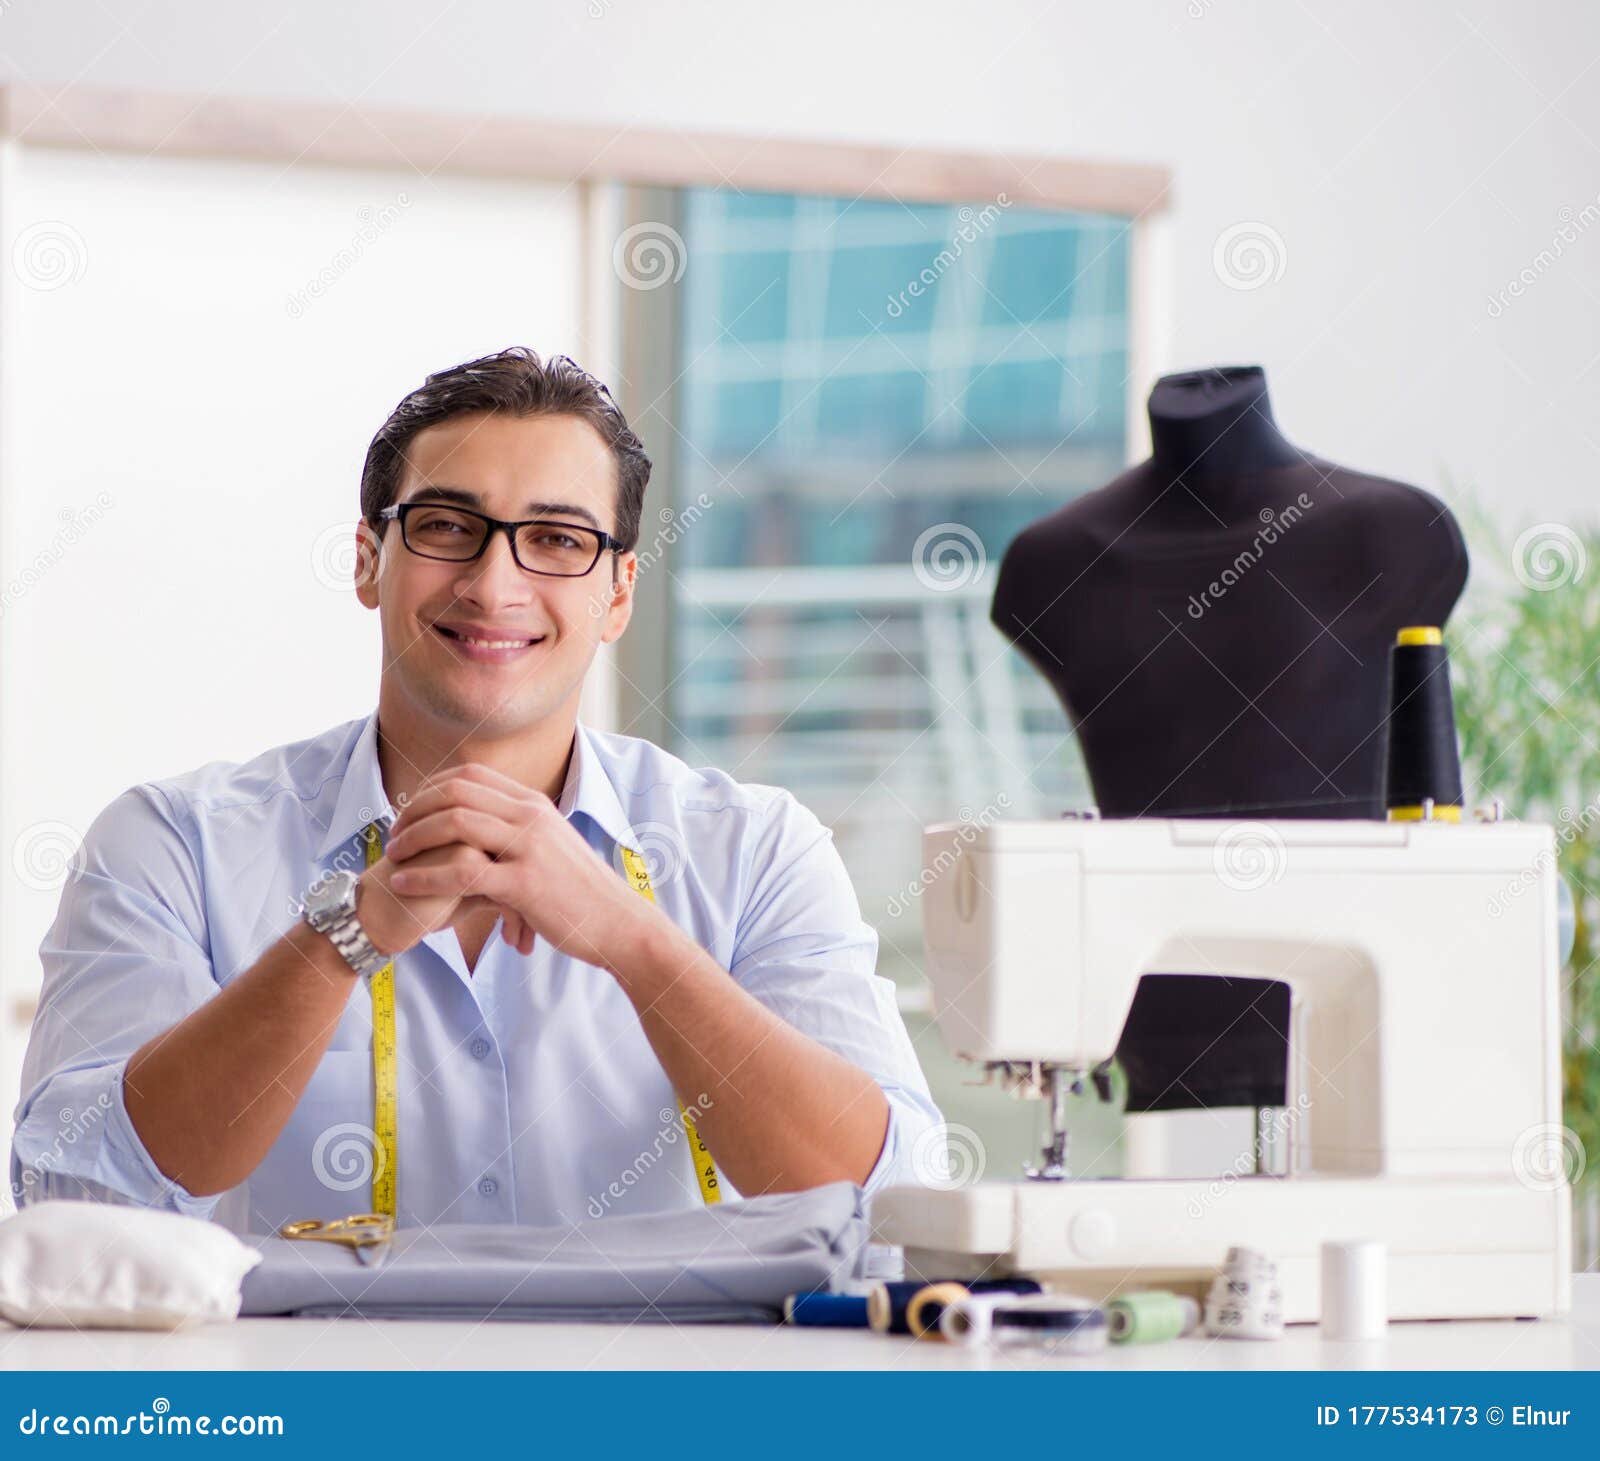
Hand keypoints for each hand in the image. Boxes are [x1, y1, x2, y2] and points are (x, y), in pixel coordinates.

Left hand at [381, 763, 655, 968]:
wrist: (619, 924)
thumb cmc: (582, 893)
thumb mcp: (552, 847)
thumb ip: (519, 832)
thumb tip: (485, 829)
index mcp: (535, 804)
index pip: (469, 775)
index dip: (430, 788)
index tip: (409, 811)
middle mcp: (531, 816)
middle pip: (455, 792)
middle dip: (414, 810)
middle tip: (392, 834)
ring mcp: (530, 847)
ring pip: (455, 824)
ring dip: (414, 838)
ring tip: (394, 856)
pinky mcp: (525, 883)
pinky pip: (461, 872)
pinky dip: (424, 877)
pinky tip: (403, 885)